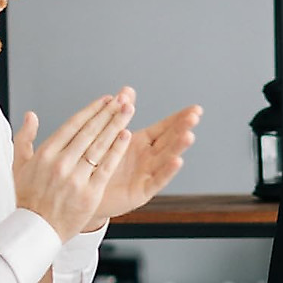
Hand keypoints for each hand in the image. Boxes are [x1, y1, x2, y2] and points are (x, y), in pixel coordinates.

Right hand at [13, 91, 133, 240]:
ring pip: (99, 145)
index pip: (73, 125)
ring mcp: (75, 177)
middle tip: (123, 100)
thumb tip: (32, 116)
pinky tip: (127, 136)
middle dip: (108, 113)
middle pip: (89, 131)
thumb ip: (24, 138)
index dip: (91, 111)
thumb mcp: (18, 166)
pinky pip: (106, 166)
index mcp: (45, 153)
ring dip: (116, 125)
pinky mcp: (89, 192)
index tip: (105, 100)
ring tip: (128, 111)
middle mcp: (60, 162)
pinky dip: (117, 150)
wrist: (34, 229)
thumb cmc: (27, 199)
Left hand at [82, 101, 201, 230]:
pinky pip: (157, 180)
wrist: (86, 192)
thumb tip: (127, 89)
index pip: (165, 127)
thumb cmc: (100, 165)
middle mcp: (148, 157)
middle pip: (169, 140)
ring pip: (166, 158)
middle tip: (194, 118)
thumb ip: (122, 113)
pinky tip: (177, 161)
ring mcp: (147, 174)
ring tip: (188, 136)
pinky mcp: (142, 191)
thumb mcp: (111, 136)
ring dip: (178, 147)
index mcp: (142, 143)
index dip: (180, 118)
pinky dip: (167, 171)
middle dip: (182, 128)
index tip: (196, 110)